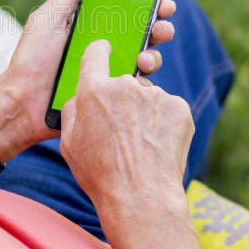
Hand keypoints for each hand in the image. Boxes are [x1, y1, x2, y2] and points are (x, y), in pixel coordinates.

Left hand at [0, 0, 177, 147]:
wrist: (21, 102)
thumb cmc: (30, 59)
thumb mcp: (47, 20)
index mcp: (91, 28)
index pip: (127, 13)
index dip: (149, 6)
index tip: (163, 3)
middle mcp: (104, 49)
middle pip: (143, 36)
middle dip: (160, 29)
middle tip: (162, 29)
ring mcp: (108, 73)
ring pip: (143, 62)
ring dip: (153, 56)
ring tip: (145, 58)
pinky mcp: (108, 97)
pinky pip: (133, 90)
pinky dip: (142, 84)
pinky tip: (138, 80)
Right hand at [60, 40, 201, 248]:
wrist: (141, 196)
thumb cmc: (100, 173)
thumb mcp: (69, 143)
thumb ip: (72, 110)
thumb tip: (81, 97)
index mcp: (94, 91)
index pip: (95, 54)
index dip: (99, 52)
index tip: (103, 52)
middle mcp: (125, 85)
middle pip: (123, 82)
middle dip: (121, 100)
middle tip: (121, 131)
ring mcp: (155, 95)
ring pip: (147, 97)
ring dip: (144, 113)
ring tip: (140, 145)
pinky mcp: (179, 107)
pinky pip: (168, 108)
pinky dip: (164, 122)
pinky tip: (157, 145)